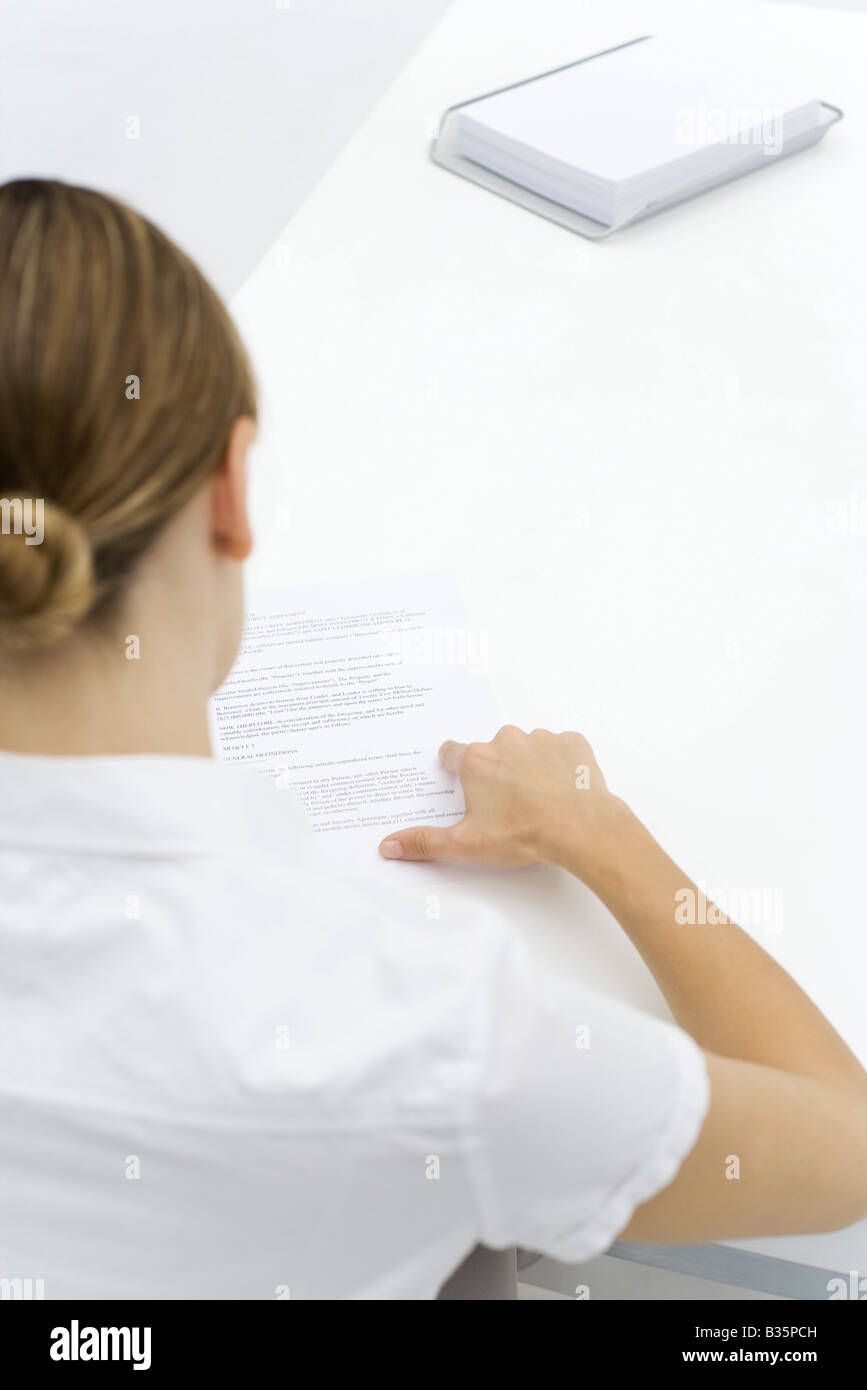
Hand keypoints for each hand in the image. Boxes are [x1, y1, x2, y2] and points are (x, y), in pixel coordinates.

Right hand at [378, 725, 625, 872]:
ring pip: (527, 748)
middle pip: (491, 751)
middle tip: (506, 803)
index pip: (451, 753)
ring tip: (538, 799)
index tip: (464, 783)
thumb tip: (389, 845)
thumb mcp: (466, 844)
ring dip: (528, 766)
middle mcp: (506, 741)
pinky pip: (561, 748)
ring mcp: (541, 739)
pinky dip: (560, 765)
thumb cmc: (524, 833)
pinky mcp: (572, 743)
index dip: (456, 769)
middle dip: (496, 772)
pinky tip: (562, 789)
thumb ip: (424, 842)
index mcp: (476, 761)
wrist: (580, 828)